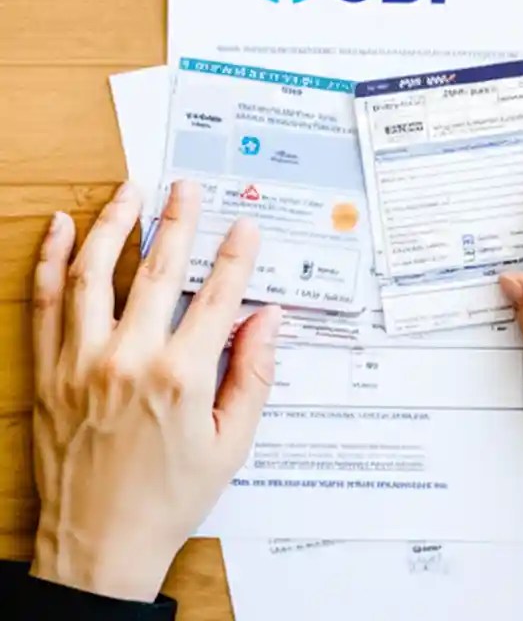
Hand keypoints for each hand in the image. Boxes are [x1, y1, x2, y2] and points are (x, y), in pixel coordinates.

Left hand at [28, 181, 281, 600]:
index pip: (216, 297)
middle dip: (176, 222)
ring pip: (94, 274)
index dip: (235, 256)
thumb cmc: (169, 498)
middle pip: (156, 272)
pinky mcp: (48, 372)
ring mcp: (82, 362)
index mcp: (182, 377)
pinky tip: (64, 227)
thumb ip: (252, 375)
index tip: (244, 226)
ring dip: (114, 225)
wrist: (99, 544)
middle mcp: (129, 360)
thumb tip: (268, 321)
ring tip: (130, 191)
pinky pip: (45, 303)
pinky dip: (51, 260)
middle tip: (185, 188)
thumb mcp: (231, 443)